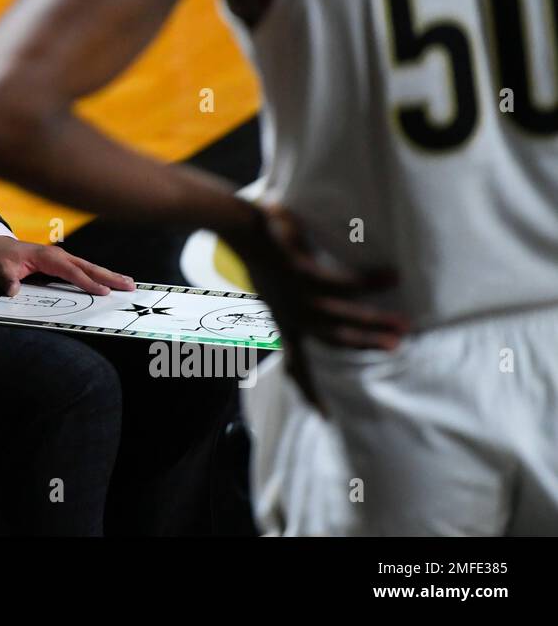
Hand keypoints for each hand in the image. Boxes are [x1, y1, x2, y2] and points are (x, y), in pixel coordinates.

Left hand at [0, 236, 133, 296]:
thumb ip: (6, 280)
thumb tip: (13, 290)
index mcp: (46, 257)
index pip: (72, 271)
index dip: (88, 282)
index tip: (104, 292)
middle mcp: (57, 255)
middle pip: (88, 267)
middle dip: (110, 276)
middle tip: (130, 285)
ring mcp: (60, 258)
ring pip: (88, 267)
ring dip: (108, 275)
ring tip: (128, 282)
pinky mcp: (59, 262)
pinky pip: (82, 269)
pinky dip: (97, 275)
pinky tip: (108, 281)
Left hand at [226, 203, 404, 411]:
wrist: (238, 227)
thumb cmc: (257, 251)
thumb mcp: (271, 287)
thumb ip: (292, 302)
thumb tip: (319, 307)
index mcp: (283, 320)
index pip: (296, 364)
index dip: (310, 391)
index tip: (324, 417)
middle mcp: (291, 314)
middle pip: (334, 339)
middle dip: (366, 345)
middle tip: (397, 347)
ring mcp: (296, 296)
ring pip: (343, 317)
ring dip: (376, 320)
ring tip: (404, 324)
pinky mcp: (301, 274)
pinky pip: (343, 283)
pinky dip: (369, 281)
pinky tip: (392, 276)